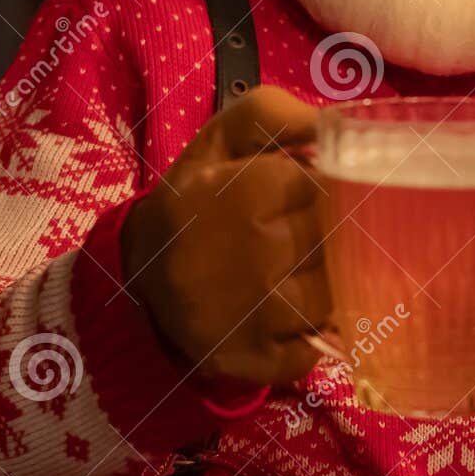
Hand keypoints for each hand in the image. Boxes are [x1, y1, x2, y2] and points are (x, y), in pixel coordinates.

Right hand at [121, 85, 328, 385]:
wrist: (139, 274)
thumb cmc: (197, 197)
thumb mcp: (222, 138)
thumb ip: (276, 114)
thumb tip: (331, 124)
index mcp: (244, 192)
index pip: (328, 186)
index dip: (315, 189)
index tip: (292, 193)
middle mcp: (252, 256)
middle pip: (335, 241)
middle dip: (320, 235)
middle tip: (286, 234)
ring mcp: (253, 316)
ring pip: (331, 295)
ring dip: (317, 284)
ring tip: (281, 273)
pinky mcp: (251, 361)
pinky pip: (314, 347)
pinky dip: (305, 335)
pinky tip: (277, 314)